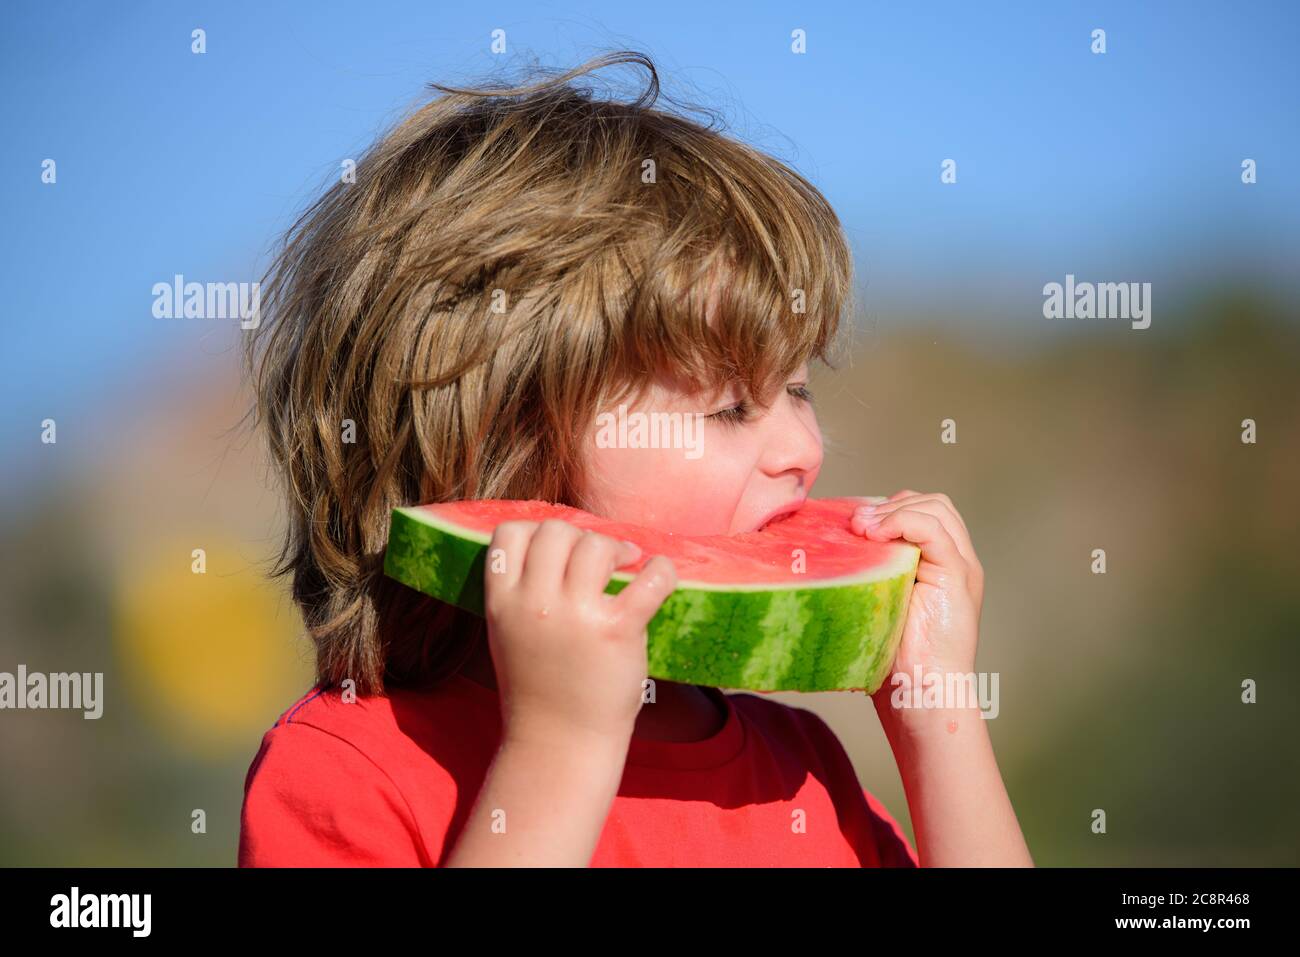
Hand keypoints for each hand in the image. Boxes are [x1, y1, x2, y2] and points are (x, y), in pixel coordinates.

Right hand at [483, 519, 677, 752]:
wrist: (560, 745)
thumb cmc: (539, 688)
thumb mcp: (508, 634)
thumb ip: (521, 591)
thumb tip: (557, 545)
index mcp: (502, 603)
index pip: (510, 533)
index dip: (537, 530)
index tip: (559, 549)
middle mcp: (535, 604)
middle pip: (556, 530)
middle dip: (581, 538)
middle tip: (600, 559)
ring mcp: (576, 616)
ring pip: (595, 544)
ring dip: (616, 548)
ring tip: (627, 565)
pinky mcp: (618, 630)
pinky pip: (649, 579)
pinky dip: (661, 570)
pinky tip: (660, 575)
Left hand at [849, 491, 984, 728]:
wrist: (921, 695)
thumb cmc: (892, 661)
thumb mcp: (876, 604)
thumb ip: (868, 573)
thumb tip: (825, 547)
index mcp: (940, 565)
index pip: (922, 510)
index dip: (888, 508)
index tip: (852, 524)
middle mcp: (956, 561)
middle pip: (932, 502)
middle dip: (890, 505)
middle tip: (855, 525)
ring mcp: (962, 567)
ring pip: (935, 507)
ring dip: (891, 510)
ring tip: (861, 529)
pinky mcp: (959, 576)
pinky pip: (933, 528)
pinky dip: (901, 522)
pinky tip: (873, 536)